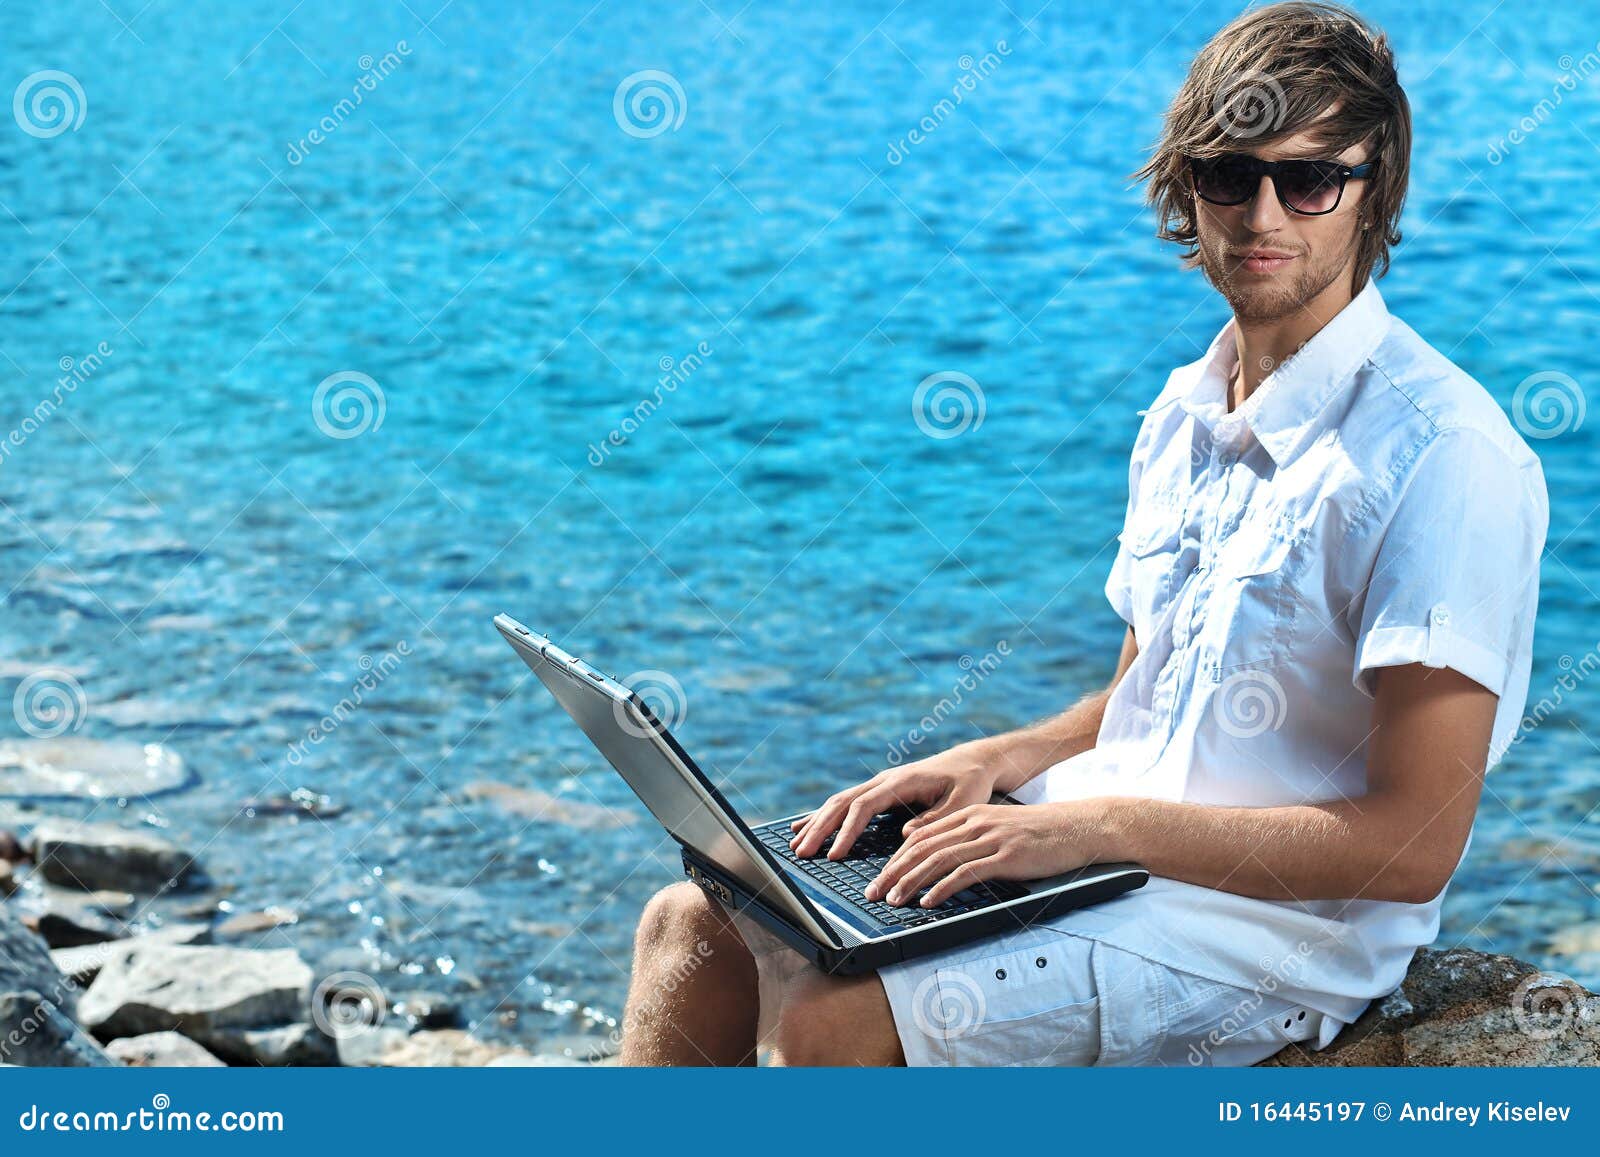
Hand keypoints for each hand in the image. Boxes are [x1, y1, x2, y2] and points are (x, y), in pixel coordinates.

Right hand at [788, 747, 1002, 859]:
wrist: (971, 763)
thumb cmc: (968, 784)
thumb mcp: (960, 803)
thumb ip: (934, 819)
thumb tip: (904, 836)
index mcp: (901, 781)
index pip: (864, 806)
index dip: (847, 831)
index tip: (835, 854)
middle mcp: (884, 780)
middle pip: (843, 802)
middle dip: (820, 828)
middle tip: (801, 853)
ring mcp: (879, 784)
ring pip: (839, 802)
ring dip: (817, 823)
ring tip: (796, 845)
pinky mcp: (879, 792)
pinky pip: (847, 804)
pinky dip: (825, 816)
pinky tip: (806, 827)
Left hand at [864, 801, 1103, 907]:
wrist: (1078, 826)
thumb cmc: (1039, 834)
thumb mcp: (998, 829)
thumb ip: (970, 840)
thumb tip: (942, 864)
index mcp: (968, 815)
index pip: (920, 837)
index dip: (895, 859)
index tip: (879, 879)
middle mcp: (974, 823)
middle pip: (922, 847)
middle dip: (893, 872)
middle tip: (873, 893)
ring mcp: (990, 838)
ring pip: (938, 860)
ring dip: (911, 882)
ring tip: (894, 900)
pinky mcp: (1006, 856)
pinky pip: (966, 872)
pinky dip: (942, 887)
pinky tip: (929, 901)